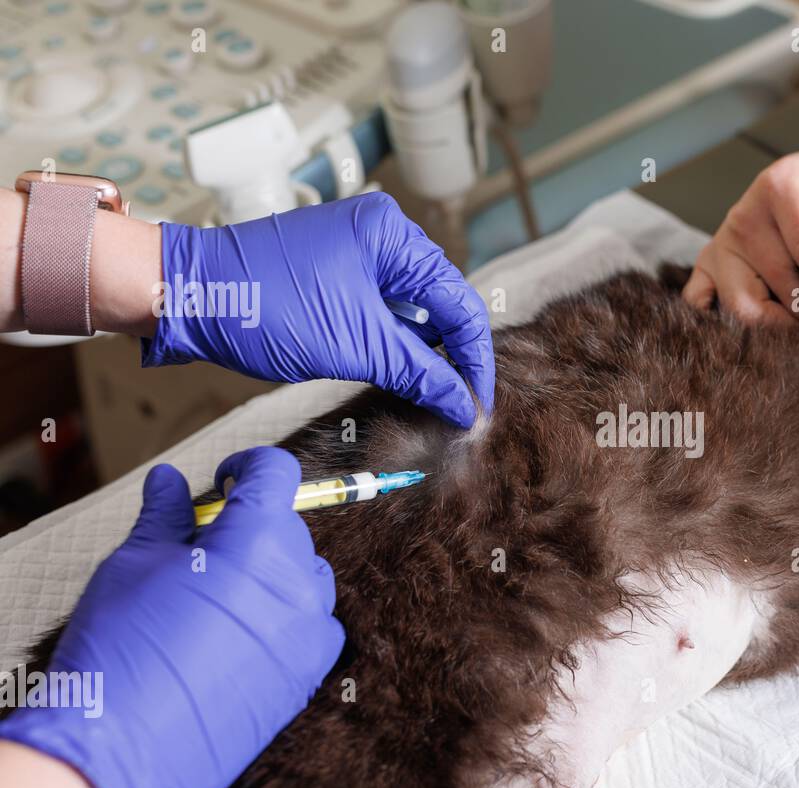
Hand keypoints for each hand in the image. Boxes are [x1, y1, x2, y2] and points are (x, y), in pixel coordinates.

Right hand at [0, 447, 344, 787]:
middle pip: (289, 529)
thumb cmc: (123, 649)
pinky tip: (239, 638)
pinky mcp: (311, 672)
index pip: (277, 474)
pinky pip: (313, 625)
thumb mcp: (133, 565)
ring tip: (217, 600)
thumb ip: (165, 516)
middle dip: (250, 528)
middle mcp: (297, 581)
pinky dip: (285, 618)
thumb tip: (172, 481)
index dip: (248, 467)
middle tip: (200, 552)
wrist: (126, 750)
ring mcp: (311, 630)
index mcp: (256, 541)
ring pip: (305, 577)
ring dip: (272, 573)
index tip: (223, 480)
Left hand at [147, 192, 492, 427]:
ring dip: (422, 356)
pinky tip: (400, 377)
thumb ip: (420, 375)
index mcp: (394, 235)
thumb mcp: (355, 346)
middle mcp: (383, 235)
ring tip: (432, 399)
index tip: (479, 403)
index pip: (459, 302)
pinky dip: (393, 346)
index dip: (474, 359)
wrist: (185, 296)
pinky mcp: (338, 275)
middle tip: (459, 408)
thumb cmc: (262, 305)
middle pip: (441, 306)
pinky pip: (383, 312)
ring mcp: (358, 253)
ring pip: (413, 313)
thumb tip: (465, 406)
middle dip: (451, 358)